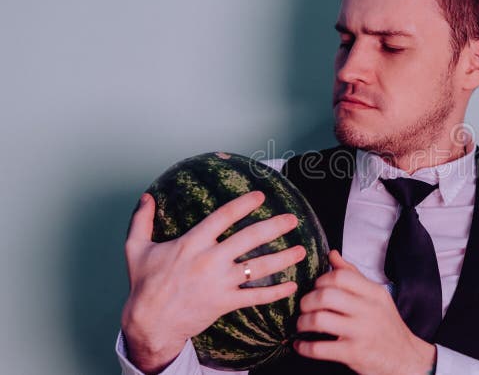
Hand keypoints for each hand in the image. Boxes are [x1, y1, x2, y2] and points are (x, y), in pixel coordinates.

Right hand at [121, 191, 306, 373]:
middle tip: (292, 219)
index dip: (243, 204)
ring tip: (301, 250)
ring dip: (283, 258)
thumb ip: (141, 221)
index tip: (260, 196)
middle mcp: (210, 259)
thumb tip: (146, 197)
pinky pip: (255, 297)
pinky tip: (292, 286)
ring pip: (258, 267)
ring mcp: (219, 282)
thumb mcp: (136, 249)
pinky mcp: (224, 302)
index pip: (223, 217)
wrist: (149, 322)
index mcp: (192, 243)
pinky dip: (275, 292)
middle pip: (249, 238)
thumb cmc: (144, 284)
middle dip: (274, 227)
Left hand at [294, 250, 435, 374]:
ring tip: (302, 325)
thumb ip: (354, 275)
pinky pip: (319, 348)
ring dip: (302, 323)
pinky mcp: (354, 353)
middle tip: (304, 307)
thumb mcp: (377, 297)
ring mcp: (361, 332)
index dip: (321, 280)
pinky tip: (302, 345)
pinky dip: (304, 347)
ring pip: (319, 320)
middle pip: (325, 296)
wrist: (406, 358)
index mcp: (374, 293)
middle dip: (306, 301)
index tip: (316, 288)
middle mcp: (368, 310)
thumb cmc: (387, 325)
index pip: (340, 276)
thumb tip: (332, 255)